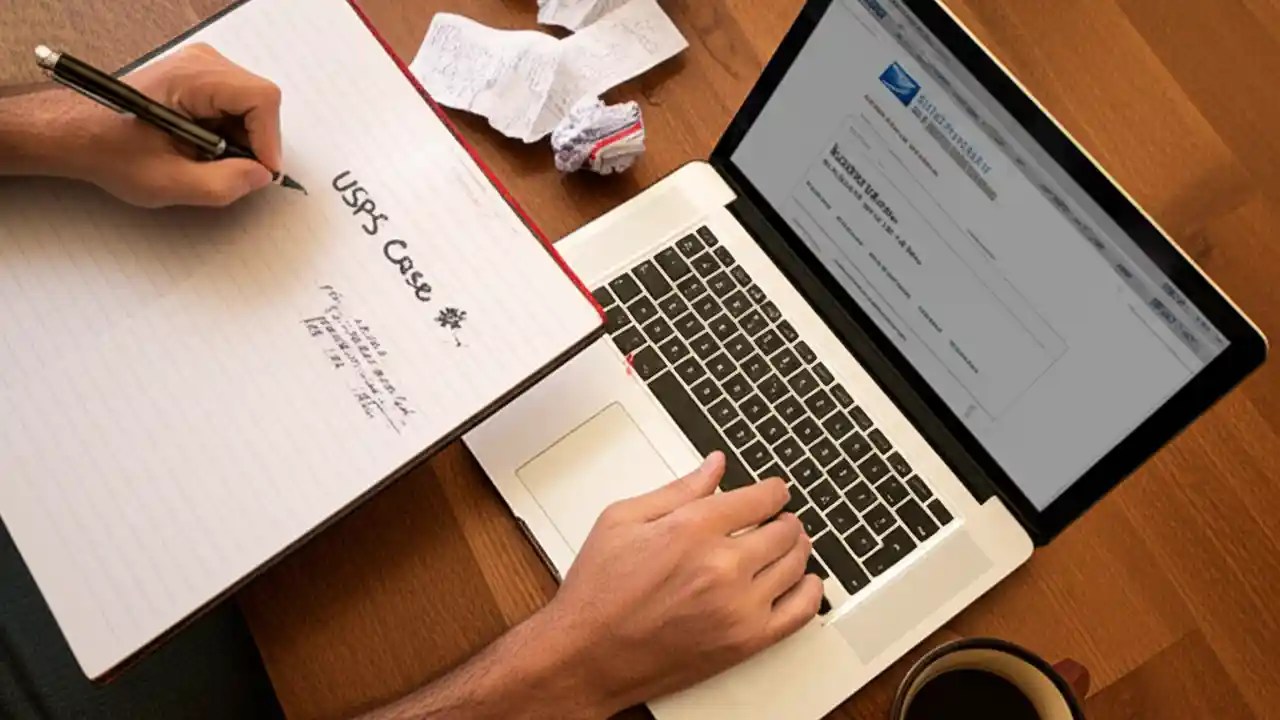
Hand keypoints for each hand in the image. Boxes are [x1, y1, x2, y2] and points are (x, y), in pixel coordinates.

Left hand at [55, 43, 282, 207]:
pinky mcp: (200, 76)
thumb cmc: (110, 150)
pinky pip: (237, 104)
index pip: (261, 98)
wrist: (76, 132)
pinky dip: (230, 132)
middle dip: (254, 141)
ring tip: (207, 158)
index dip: (268, 140)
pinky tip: (202, 147)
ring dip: (241, 138)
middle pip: (260, 101)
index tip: (259, 171)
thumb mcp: (167, 181)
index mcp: (192, 78)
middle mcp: (201, 62)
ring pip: (252, 104)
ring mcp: (202, 65)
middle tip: (230, 170)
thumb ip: (222, 184)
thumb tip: (260, 176)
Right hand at [540, 452, 823, 716]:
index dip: (774, 490)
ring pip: (796, 565)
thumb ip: (677, 490)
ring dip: (797, 548)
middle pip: (784, 529)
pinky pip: (800, 612)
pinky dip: (810, 591)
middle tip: (776, 519)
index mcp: (691, 529)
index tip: (775, 491)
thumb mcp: (622, 520)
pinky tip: (804, 581)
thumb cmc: (597, 592)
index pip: (761, 498)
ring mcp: (737, 607)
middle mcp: (720, 566)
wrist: (587, 656)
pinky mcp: (744, 642)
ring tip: (787, 544)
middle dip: (783, 518)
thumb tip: (714, 466)